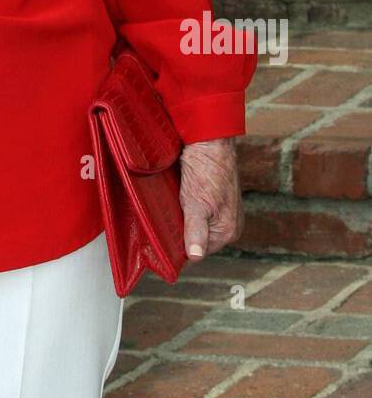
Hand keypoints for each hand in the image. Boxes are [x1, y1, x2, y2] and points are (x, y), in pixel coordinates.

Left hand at [179, 137, 243, 260]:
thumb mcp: (196, 205)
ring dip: (185, 217)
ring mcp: (225, 210)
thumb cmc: (206, 172)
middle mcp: (230, 224)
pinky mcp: (218, 197)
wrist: (210, 140)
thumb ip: (195, 232)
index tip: (167, 234)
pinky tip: (181, 195)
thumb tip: (195, 257)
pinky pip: (200, 209)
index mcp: (228, 232)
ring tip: (174, 204)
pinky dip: (189, 205)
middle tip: (169, 216)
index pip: (197, 252)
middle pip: (198, 238)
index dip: (180, 245)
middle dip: (182, 230)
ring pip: (198, 222)